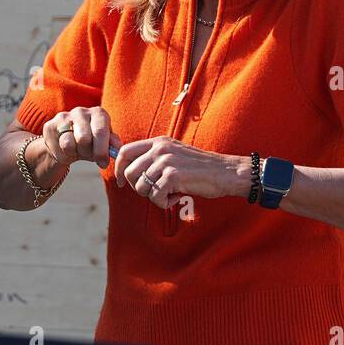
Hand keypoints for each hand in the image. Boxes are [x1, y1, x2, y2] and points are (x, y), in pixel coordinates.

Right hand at [43, 107, 121, 169]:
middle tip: (90, 157)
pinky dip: (64, 154)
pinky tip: (67, 150)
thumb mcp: (104, 143)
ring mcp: (64, 117)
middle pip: (84, 138)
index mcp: (98, 113)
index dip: (102, 150)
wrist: (67, 143)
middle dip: (88, 153)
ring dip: (75, 154)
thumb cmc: (92, 142)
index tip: (103, 163)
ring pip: (69, 143)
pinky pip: (58, 146)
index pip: (100, 131)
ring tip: (79, 152)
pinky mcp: (50, 125)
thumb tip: (118, 148)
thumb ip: (112, 144)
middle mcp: (81, 111)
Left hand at [113, 136, 243, 207]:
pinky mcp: (173, 175)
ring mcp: (166, 161)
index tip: (121, 182)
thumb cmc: (199, 169)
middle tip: (155, 192)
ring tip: (169, 193)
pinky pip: (155, 196)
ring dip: (153, 197)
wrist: (225, 173)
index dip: (118, 169)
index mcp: (158, 142)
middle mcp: (160, 148)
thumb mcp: (174, 155)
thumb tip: (129, 172)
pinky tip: (177, 197)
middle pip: (129, 172)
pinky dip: (164, 202)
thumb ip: (154, 159)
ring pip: (140, 186)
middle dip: (138, 188)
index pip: (124, 151)